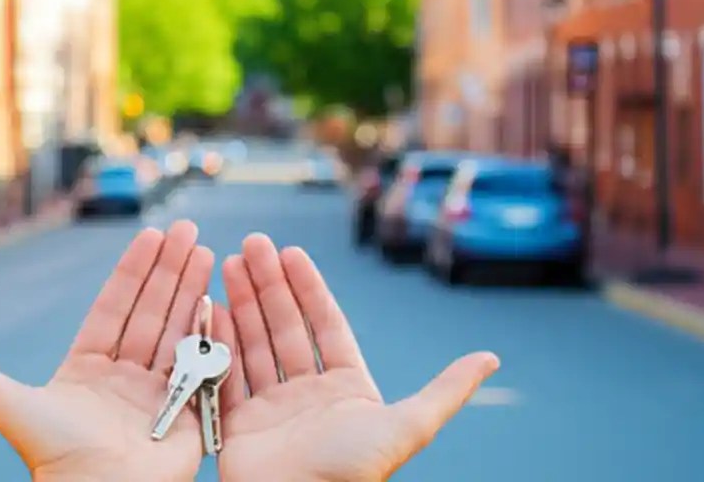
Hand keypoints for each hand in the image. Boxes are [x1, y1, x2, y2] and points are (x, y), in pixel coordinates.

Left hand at [0, 221, 214, 480]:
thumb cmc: (52, 455)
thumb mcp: (4, 401)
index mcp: (88, 369)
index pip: (116, 308)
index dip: (135, 271)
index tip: (151, 234)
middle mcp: (125, 377)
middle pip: (152, 311)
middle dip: (171, 270)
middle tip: (189, 229)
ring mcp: (158, 395)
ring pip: (178, 331)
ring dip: (193, 291)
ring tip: (207, 251)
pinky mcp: (187, 415)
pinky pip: (203, 366)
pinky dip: (212, 333)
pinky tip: (221, 300)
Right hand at [213, 234, 498, 481]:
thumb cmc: (357, 471)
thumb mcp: (410, 425)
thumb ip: (446, 389)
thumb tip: (491, 357)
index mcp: (347, 390)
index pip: (325, 325)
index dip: (308, 287)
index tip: (290, 252)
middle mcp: (309, 395)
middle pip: (286, 327)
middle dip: (268, 284)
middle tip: (252, 244)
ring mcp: (272, 409)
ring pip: (255, 344)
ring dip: (242, 303)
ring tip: (228, 262)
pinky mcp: (239, 426)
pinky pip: (226, 374)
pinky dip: (218, 341)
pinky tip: (212, 307)